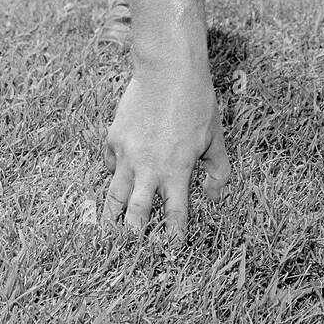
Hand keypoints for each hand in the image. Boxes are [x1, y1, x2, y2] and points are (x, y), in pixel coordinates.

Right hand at [101, 68, 229, 240]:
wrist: (168, 69)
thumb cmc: (197, 101)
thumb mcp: (215, 136)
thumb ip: (218, 169)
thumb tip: (214, 195)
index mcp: (177, 170)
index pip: (175, 214)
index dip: (173, 237)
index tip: (172, 251)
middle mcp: (149, 168)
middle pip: (136, 215)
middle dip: (132, 239)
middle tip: (129, 255)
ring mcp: (127, 155)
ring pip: (114, 196)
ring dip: (111, 219)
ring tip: (106, 236)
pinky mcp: (113, 139)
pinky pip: (109, 166)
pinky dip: (112, 176)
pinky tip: (114, 180)